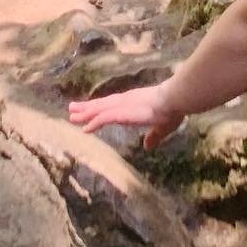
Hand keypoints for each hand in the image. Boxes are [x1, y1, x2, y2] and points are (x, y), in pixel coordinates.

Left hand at [69, 82, 183, 149]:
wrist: (174, 99)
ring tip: (71, 116)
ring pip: (99, 110)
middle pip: (101, 105)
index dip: (100, 109)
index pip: (112, 105)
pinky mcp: (122, 112)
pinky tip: (85, 129)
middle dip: (86, 108)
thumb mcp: (162, 128)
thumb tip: (147, 146)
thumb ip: (153, 136)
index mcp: (134, 103)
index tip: (90, 110)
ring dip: (85, 114)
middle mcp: (125, 102)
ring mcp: (122, 106)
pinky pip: (103, 118)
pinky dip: (93, 123)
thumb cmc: (172, 110)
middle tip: (72, 110)